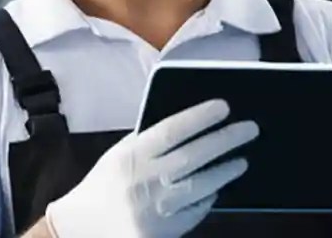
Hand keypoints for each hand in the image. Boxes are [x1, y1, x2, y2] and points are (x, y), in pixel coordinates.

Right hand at [45, 99, 256, 237]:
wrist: (81, 228)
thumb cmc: (104, 185)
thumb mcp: (119, 155)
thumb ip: (148, 142)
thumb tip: (186, 125)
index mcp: (132, 155)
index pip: (172, 130)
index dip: (200, 117)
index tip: (224, 107)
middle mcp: (145, 180)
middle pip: (194, 156)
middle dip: (225, 140)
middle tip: (250, 129)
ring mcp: (155, 210)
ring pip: (200, 187)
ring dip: (224, 171)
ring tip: (241, 160)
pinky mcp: (162, 233)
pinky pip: (194, 213)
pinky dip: (207, 199)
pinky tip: (217, 189)